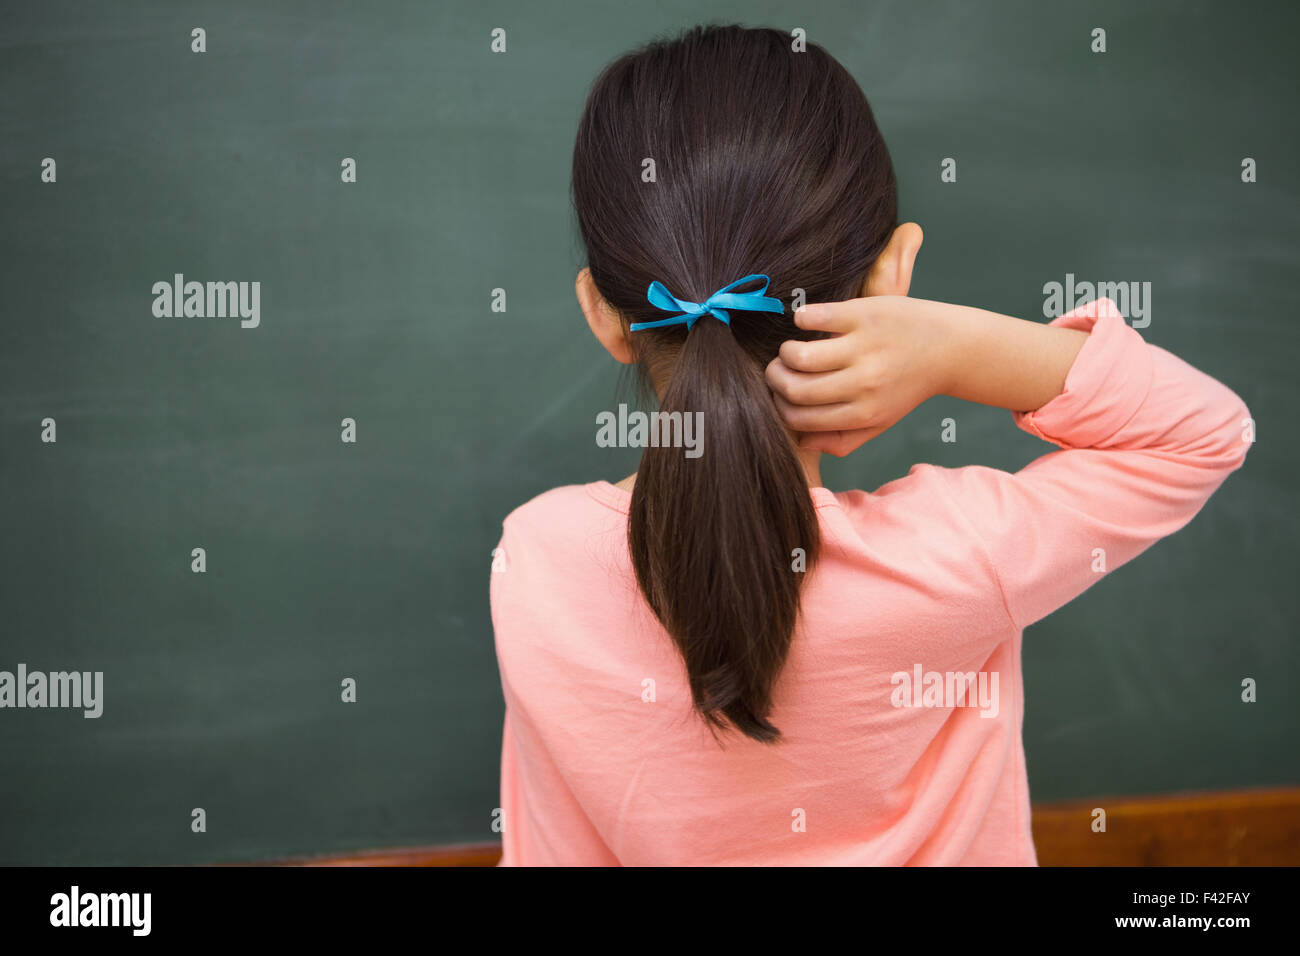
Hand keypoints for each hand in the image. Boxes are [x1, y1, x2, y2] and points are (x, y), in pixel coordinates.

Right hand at [765, 296, 951, 456]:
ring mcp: (864, 347)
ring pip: (798, 356)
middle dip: (775, 379)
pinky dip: (802, 318)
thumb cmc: (908, 386)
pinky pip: (815, 317)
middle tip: (778, 369)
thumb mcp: (881, 421)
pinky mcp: (865, 314)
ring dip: (784, 352)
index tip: (781, 394)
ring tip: (792, 348)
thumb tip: (804, 443)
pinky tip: (805, 321)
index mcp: (863, 413)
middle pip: (794, 388)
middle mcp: (864, 383)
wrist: (950, 347)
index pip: (799, 418)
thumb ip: (843, 440)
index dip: (780, 406)